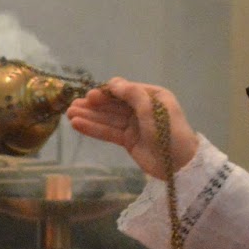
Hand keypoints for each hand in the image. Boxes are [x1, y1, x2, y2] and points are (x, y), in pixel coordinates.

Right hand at [66, 76, 198, 180]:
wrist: (180, 165)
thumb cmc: (170, 132)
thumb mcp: (152, 109)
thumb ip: (132, 94)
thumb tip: (112, 83)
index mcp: (152, 96)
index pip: (125, 91)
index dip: (107, 93)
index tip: (91, 96)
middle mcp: (142, 108)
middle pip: (113, 105)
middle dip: (93, 105)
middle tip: (72, 105)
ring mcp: (134, 125)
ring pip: (108, 119)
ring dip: (89, 116)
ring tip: (69, 114)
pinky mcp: (128, 140)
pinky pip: (108, 132)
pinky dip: (93, 129)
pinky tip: (77, 125)